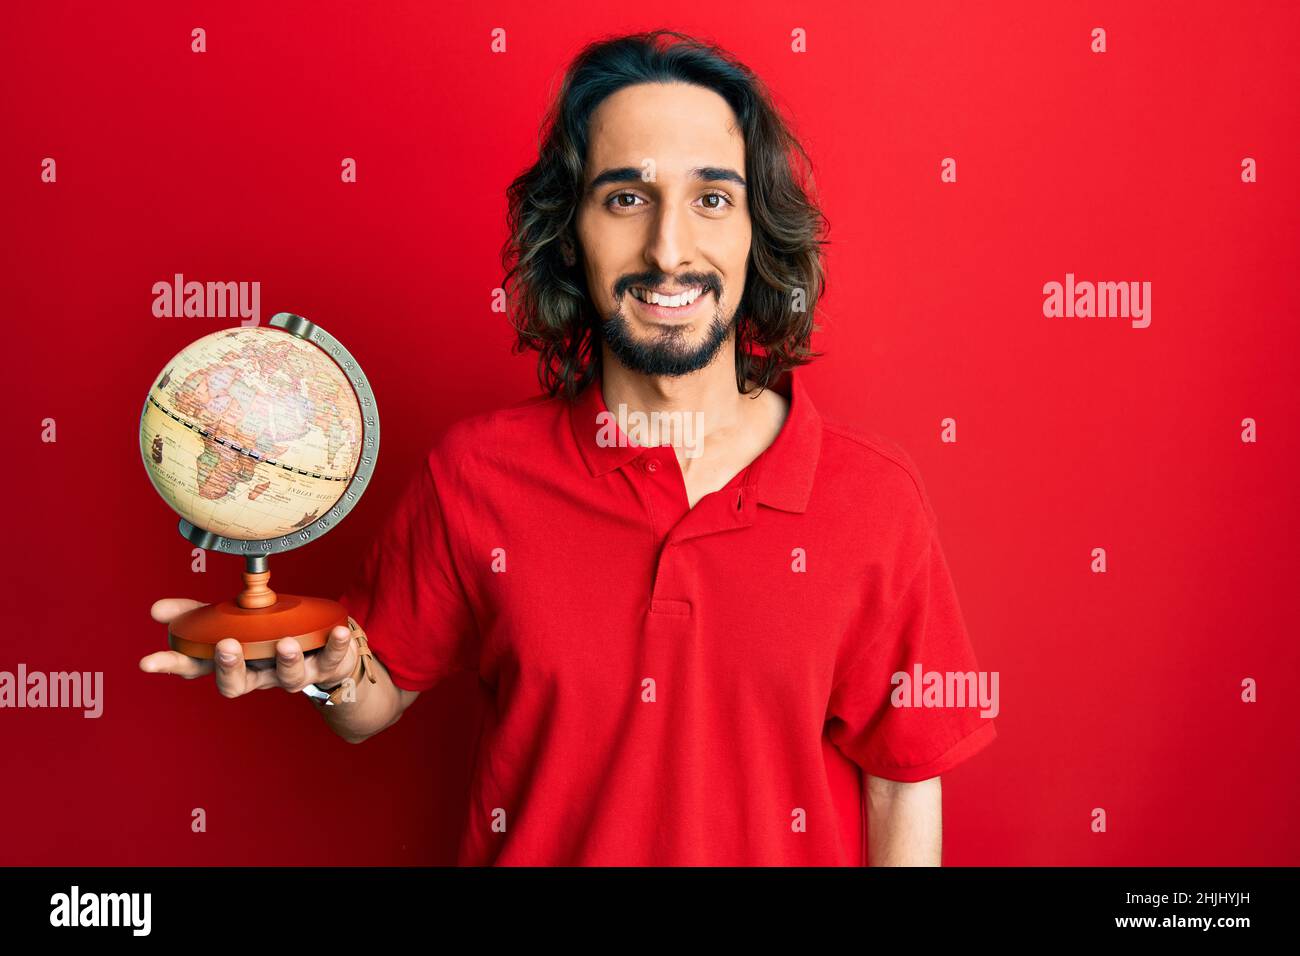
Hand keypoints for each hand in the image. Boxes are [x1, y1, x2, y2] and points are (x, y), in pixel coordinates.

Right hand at [139, 598, 358, 698]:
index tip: (147, 662)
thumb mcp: (232, 621)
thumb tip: (157, 610)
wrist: (322, 651)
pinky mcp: (325, 666)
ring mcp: (293, 674)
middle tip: (226, 646)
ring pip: (287, 677)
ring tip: (285, 643)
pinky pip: (332, 659)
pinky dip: (336, 646)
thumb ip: (197, 614)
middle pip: (239, 683)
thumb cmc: (269, 635)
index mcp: (234, 662)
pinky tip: (339, 632)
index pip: (197, 668)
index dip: (173, 665)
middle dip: (231, 667)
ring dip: (285, 660)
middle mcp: (260, 675)